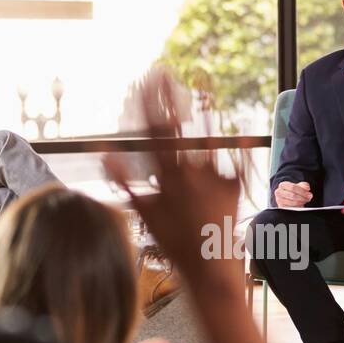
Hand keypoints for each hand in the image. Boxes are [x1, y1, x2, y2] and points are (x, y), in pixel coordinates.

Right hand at [103, 69, 243, 299]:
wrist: (210, 271)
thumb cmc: (175, 244)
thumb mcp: (146, 212)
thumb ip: (126, 180)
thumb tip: (105, 152)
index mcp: (165, 178)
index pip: (151, 133)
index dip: (146, 105)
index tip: (143, 81)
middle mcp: (188, 174)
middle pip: (175, 128)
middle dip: (167, 97)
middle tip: (163, 71)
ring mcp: (213, 178)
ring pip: (206, 137)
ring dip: (202, 108)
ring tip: (202, 80)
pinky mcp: (235, 185)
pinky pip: (235, 158)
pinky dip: (237, 142)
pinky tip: (238, 126)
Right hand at [274, 181, 312, 207]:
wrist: (287, 196)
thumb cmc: (294, 190)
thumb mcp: (299, 186)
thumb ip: (304, 185)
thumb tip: (307, 188)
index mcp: (283, 185)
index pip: (293, 187)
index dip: (302, 191)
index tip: (309, 194)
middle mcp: (279, 192)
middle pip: (293, 195)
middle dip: (303, 197)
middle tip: (309, 198)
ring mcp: (279, 200)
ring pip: (293, 203)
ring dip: (301, 202)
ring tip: (305, 201)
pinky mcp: (281, 207)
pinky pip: (292, 208)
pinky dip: (298, 207)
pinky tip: (301, 205)